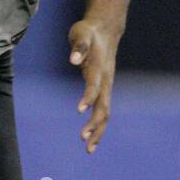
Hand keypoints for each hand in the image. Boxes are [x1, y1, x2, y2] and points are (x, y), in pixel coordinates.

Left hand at [68, 19, 117, 152]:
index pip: (94, 86)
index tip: (79, 110)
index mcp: (99, 68)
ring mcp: (106, 86)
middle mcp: (105, 81)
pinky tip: (91, 139)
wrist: (105, 30)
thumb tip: (73, 59)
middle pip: (103, 106)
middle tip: (83, 139)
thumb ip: (78, 46)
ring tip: (88, 149)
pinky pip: (103, 111)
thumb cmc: (89, 32)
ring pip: (105, 113)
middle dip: (94, 124)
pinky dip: (98, 126)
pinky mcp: (103, 89)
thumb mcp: (81, 34)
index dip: (88, 97)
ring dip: (98, 131)